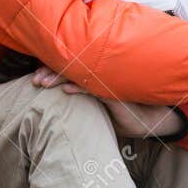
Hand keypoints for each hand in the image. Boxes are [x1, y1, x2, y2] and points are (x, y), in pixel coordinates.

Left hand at [30, 67, 181, 136]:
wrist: (152, 121)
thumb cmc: (125, 114)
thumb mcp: (101, 108)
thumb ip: (84, 101)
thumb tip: (60, 96)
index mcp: (96, 77)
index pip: (71, 67)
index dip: (52, 69)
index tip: (36, 77)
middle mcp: (102, 76)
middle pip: (72, 67)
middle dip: (50, 72)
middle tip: (35, 81)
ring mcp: (109, 83)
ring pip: (79, 75)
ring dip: (59, 78)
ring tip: (43, 84)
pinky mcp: (116, 93)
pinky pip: (95, 89)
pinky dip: (79, 88)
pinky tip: (66, 90)